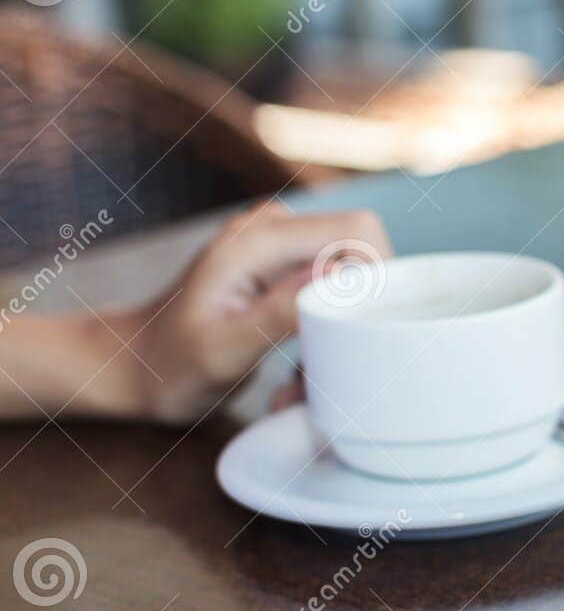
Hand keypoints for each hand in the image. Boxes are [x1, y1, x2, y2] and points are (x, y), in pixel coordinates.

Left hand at [118, 203, 392, 422]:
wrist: (135, 365)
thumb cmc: (171, 366)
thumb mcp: (224, 350)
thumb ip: (281, 310)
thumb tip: (343, 274)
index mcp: (256, 241)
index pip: (359, 231)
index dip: (381, 276)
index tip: (363, 332)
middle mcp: (270, 228)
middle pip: (362, 250)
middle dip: (360, 311)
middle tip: (328, 366)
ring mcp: (275, 242)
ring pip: (350, 273)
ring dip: (342, 328)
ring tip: (300, 381)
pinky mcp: (280, 262)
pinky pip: (330, 285)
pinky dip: (325, 329)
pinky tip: (296, 369)